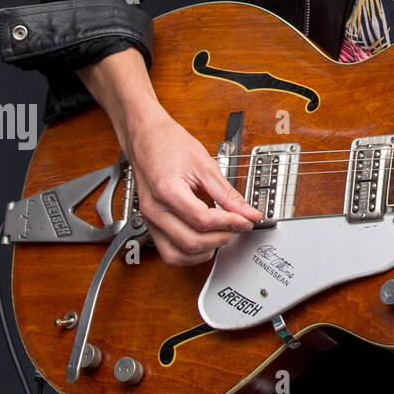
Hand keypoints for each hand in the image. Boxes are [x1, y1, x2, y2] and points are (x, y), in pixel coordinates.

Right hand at [123, 109, 262, 265]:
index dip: (230, 223)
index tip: (247, 220)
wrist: (146, 138)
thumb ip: (226, 192)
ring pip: (176, 255)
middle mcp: (154, 211)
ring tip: (221, 234)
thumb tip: (247, 211)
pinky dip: (189, 254)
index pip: (203, 220)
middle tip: (238, 226)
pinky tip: (204, 241)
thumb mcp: (204, 164)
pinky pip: (168, 252)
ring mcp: (149, 220)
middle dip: (220, 238)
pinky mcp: (151, 225)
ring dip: (204, 251)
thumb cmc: (170, 145)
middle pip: (190, 241)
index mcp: (167, 191)